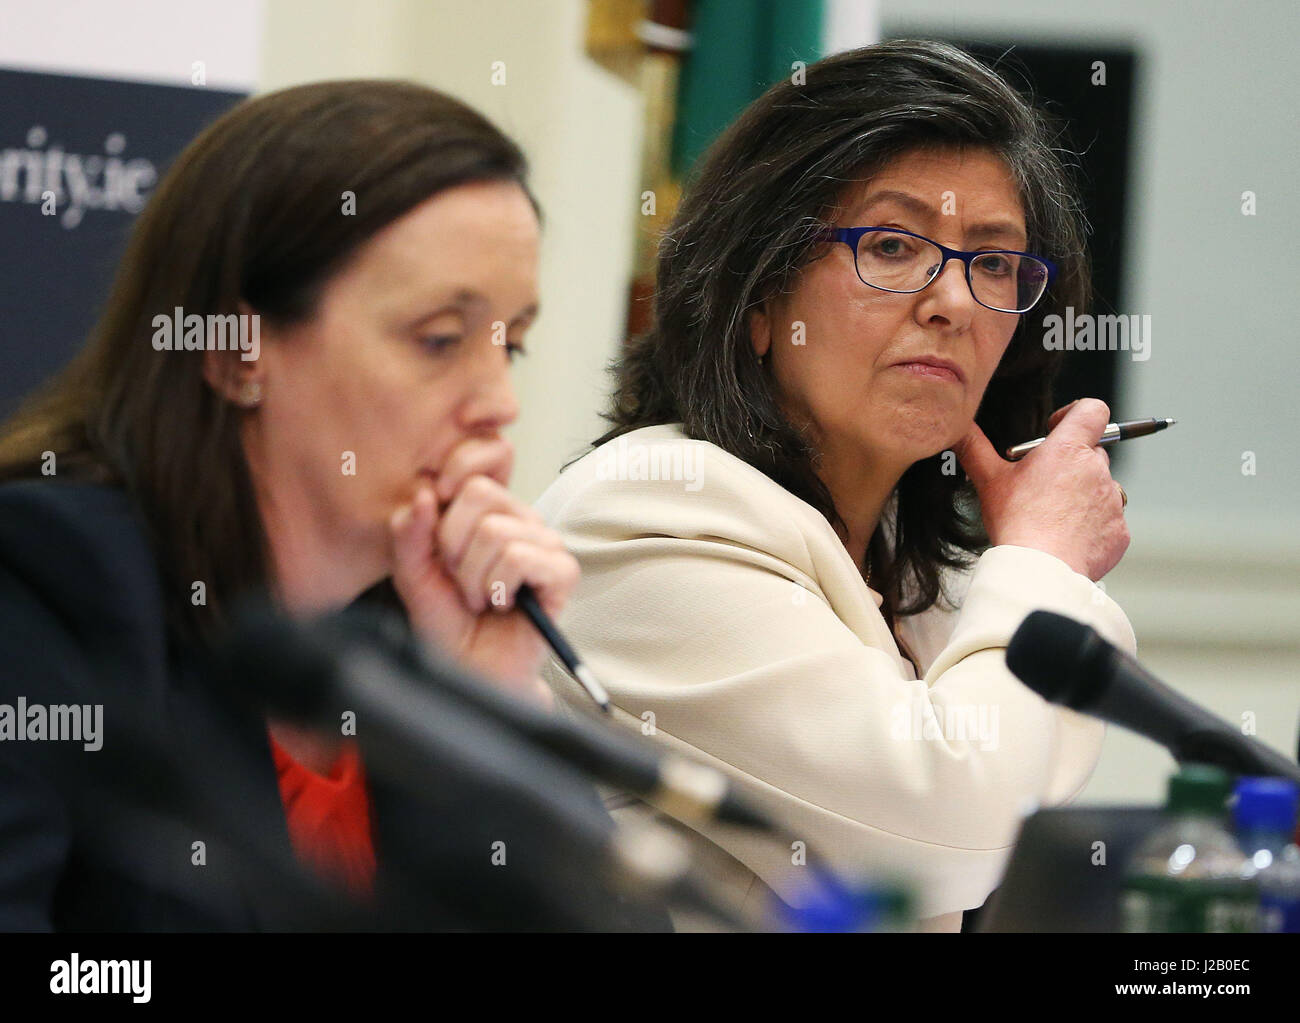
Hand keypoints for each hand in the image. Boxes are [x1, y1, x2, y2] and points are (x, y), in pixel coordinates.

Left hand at [388, 437, 578, 707]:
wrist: (471, 672)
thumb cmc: (448, 624)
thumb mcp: (413, 574)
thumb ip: (410, 534)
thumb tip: (423, 493)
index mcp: (491, 513)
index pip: (470, 476)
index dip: (443, 508)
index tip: (436, 547)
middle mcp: (523, 521)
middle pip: (480, 495)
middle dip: (453, 545)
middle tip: (459, 580)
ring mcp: (547, 545)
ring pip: (496, 531)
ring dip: (474, 577)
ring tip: (479, 598)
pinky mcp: (563, 573)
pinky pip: (520, 558)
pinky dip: (498, 587)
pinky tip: (502, 604)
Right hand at [953, 398, 1129, 581]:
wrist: (1041, 570)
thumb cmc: (1017, 524)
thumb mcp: (988, 480)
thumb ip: (974, 447)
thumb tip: (959, 428)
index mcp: (1068, 449)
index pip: (1092, 410)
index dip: (1075, 414)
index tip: (1056, 430)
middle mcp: (1097, 469)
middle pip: (1092, 452)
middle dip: (1071, 464)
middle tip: (1042, 486)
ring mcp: (1112, 501)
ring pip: (1101, 488)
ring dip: (1083, 495)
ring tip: (1053, 517)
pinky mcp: (1119, 530)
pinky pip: (1108, 520)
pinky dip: (1092, 526)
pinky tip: (1067, 537)